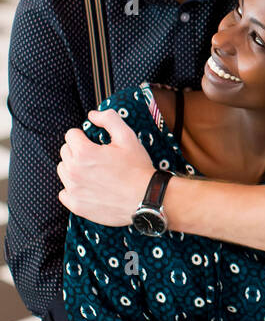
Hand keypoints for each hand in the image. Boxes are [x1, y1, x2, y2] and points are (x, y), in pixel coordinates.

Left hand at [57, 108, 153, 224]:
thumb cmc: (137, 167)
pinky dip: (73, 189)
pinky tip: (89, 187)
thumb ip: (108, 119)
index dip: (84, 135)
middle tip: (97, 157)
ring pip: (63, 170)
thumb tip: (92, 115)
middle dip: (78, 150)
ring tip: (93, 172)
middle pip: (65, 152)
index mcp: (83, 152)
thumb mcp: (127, 137)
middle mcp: (73, 171)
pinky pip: (64, 192)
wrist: (146, 198)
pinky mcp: (76, 205)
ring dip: (74, 168)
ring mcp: (73, 190)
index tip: (95, 142)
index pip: (70, 135)